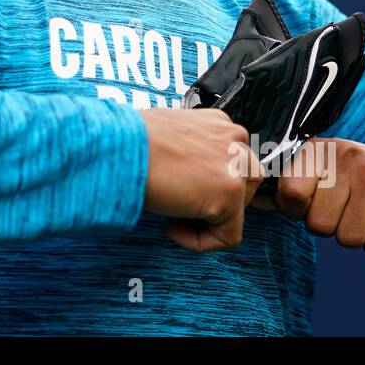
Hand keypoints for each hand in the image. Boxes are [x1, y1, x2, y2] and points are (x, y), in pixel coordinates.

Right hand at [140, 108, 264, 252]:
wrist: (118, 149)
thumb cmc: (129, 141)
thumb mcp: (169, 136)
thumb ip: (190, 151)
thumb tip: (189, 174)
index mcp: (219, 123)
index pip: (233, 160)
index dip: (208, 182)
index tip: (181, 188)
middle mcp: (233, 139)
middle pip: (246, 183)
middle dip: (216, 201)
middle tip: (181, 205)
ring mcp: (234, 167)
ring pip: (240, 210)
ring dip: (210, 220)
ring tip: (176, 216)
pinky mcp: (229, 195)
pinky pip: (228, 236)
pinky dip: (200, 242)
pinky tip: (171, 227)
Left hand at [249, 137, 364, 255]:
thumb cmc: (346, 179)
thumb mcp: (315, 172)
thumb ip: (284, 188)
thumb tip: (252, 201)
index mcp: (317, 149)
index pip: (290, 193)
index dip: (296, 209)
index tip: (308, 203)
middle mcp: (346, 156)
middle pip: (319, 224)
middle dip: (328, 225)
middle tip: (341, 208)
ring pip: (348, 238)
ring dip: (353, 235)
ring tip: (360, 212)